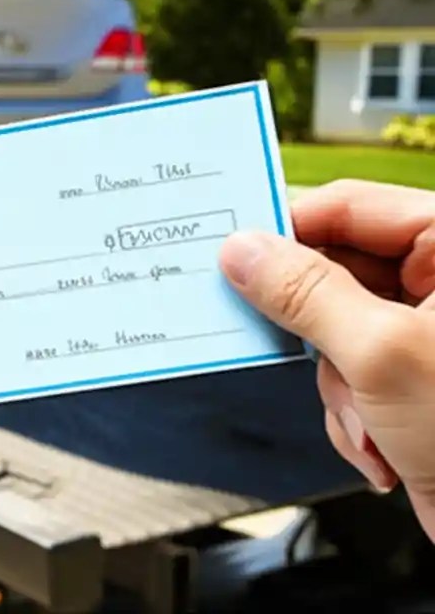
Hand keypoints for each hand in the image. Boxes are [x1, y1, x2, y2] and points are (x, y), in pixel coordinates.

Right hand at [219, 179, 434, 540]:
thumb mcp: (380, 354)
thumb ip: (305, 292)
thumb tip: (243, 251)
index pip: (349, 208)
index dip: (288, 232)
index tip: (235, 259)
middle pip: (333, 270)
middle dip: (319, 333)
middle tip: (302, 351)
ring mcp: (427, 331)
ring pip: (332, 329)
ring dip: (339, 386)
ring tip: (372, 422)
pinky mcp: (414, 376)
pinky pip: (349, 372)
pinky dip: (353, 413)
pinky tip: (382, 444)